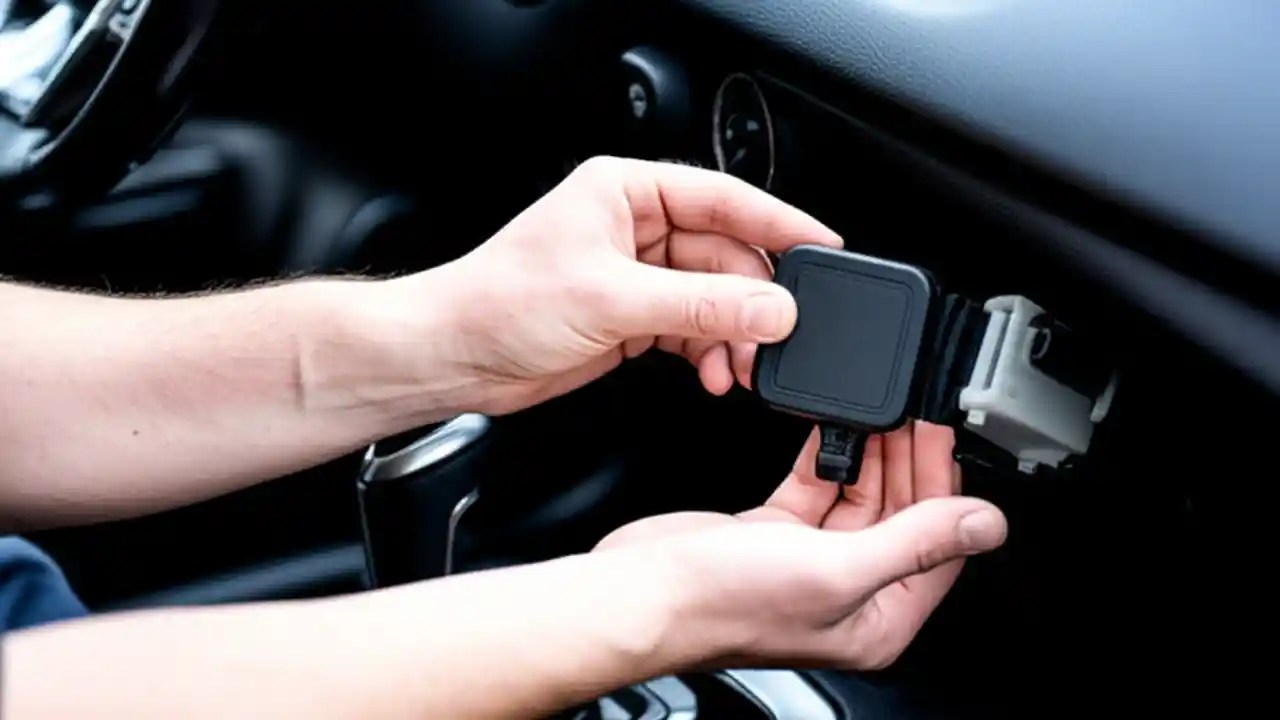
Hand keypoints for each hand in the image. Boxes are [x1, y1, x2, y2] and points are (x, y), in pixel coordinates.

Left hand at [416, 156, 842, 414]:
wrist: (453, 357)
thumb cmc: (498, 303)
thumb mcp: (611, 299)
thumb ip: (699, 304)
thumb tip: (770, 307)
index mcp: (626, 191)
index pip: (722, 198)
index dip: (778, 224)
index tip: (823, 248)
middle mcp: (634, 227)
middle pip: (724, 256)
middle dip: (753, 299)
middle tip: (778, 335)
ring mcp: (635, 275)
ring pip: (713, 298)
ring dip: (733, 335)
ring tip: (740, 366)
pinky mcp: (632, 318)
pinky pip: (693, 329)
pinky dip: (710, 353)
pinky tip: (715, 374)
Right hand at [595, 421, 1006, 669]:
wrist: (640, 594)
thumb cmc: (721, 602)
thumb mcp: (836, 567)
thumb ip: (914, 541)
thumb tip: (986, 525)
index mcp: (876, 619)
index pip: (937, 547)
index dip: (946, 489)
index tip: (945, 436)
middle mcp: (846, 593)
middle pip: (900, 517)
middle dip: (910, 462)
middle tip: (915, 411)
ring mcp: (806, 562)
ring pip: (859, 497)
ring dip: (871, 452)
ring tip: (883, 409)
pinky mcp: (770, 534)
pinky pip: (815, 487)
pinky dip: (825, 455)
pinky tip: (832, 426)